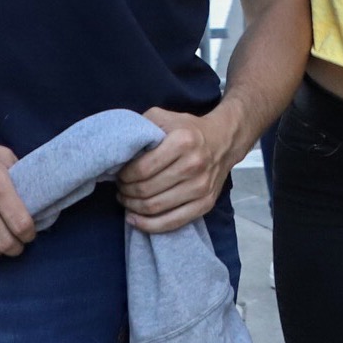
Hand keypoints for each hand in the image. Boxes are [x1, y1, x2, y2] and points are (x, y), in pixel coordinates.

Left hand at [117, 107, 236, 233]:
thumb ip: (142, 126)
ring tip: (126, 200)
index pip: (142, 169)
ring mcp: (201, 187)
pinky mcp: (206, 204)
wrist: (223, 140)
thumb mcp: (165, 117)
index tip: (119, 174)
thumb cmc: (188, 129)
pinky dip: (148, 225)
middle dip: (126, 192)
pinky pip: (172, 223)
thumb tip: (118, 149)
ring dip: (133, 207)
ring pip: (156, 207)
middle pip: (147, 190)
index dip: (124, 175)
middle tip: (120, 188)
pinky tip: (134, 218)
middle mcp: (194, 165)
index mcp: (183, 141)